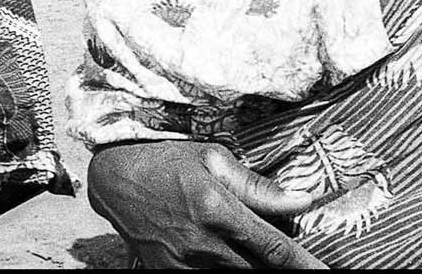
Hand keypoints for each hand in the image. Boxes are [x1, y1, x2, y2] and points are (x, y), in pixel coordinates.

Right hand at [86, 140, 326, 267]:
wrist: (115, 178)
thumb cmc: (168, 161)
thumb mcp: (215, 160)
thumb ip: (259, 186)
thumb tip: (303, 199)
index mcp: (218, 213)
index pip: (275, 250)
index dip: (306, 266)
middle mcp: (203, 247)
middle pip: (258, 273)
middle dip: (279, 268)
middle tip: (300, 262)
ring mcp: (183, 266)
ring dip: (252, 268)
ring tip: (259, 257)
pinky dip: (224, 270)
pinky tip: (230, 258)